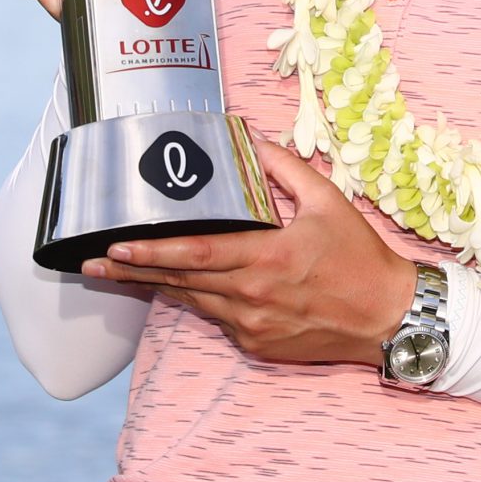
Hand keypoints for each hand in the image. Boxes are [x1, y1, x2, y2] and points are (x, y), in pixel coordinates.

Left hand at [84, 138, 419, 366]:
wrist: (388, 318)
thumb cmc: (359, 258)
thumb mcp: (328, 202)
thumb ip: (285, 169)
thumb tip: (251, 139)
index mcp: (268, 256)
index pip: (196, 254)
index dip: (152, 252)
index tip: (116, 247)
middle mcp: (253, 294)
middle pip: (179, 283)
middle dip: (131, 272)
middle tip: (92, 264)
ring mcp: (253, 324)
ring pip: (193, 301)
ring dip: (156, 287)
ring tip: (119, 274)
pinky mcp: (257, 343)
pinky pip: (218, 318)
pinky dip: (199, 300)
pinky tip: (180, 287)